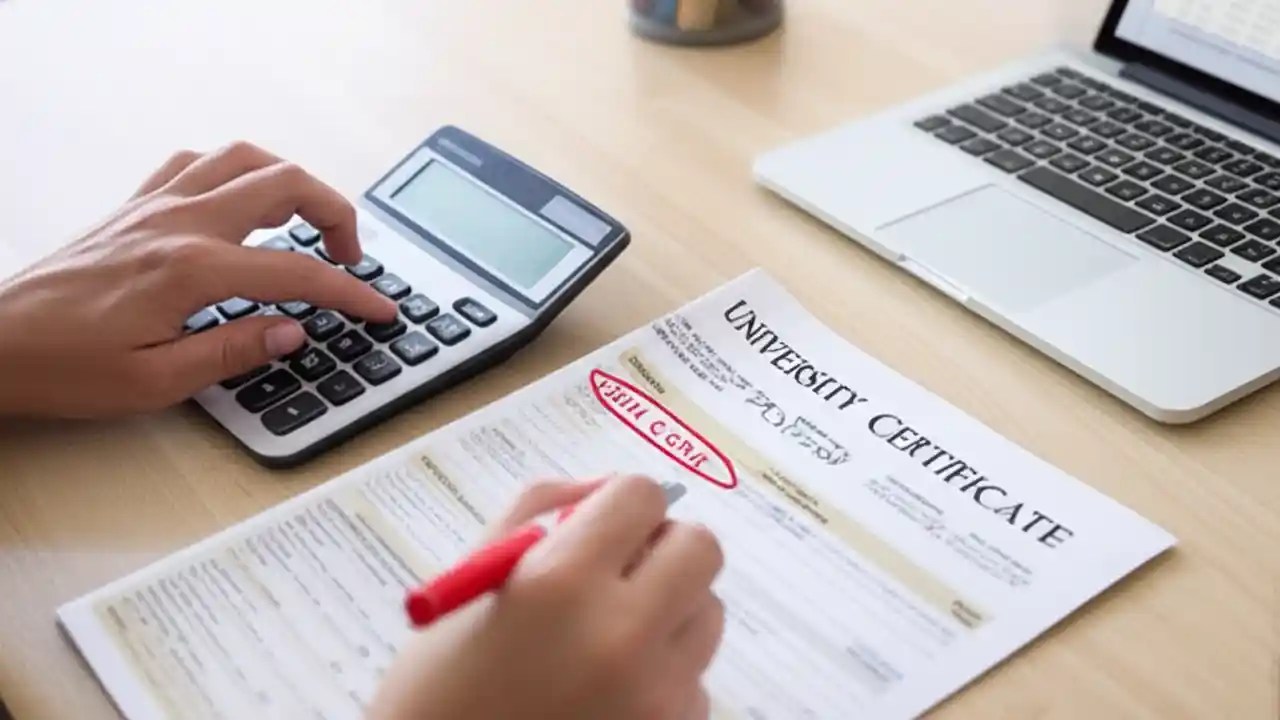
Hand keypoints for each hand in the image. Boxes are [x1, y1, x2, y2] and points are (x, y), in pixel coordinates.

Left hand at [0, 142, 396, 417]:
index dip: (350, 292)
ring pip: (244, 157)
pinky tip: (241, 202)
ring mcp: (155, 206)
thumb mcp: (157, 382)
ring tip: (308, 220)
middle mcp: (178, 223)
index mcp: (191, 270)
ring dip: (290, 179)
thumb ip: (234, 351)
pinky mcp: (134, 206)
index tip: (379, 307)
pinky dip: (234, 172)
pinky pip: (196, 162)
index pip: (297, 272)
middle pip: (285, 183)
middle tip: (350, 256)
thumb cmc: (64, 367)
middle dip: (335, 212)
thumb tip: (293, 332)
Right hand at [368, 475, 725, 719]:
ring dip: (670, 611)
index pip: (640, 497)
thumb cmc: (440, 683)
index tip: (605, 525)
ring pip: (707, 613)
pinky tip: (610, 692)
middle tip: (625, 569)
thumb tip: (605, 488)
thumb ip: (539, 513)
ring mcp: (655, 693)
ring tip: (610, 639)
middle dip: (663, 548)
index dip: (621, 505)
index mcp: (559, 582)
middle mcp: (621, 633)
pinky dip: (664, 676)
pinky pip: (696, 679)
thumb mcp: (472, 582)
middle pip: (699, 548)